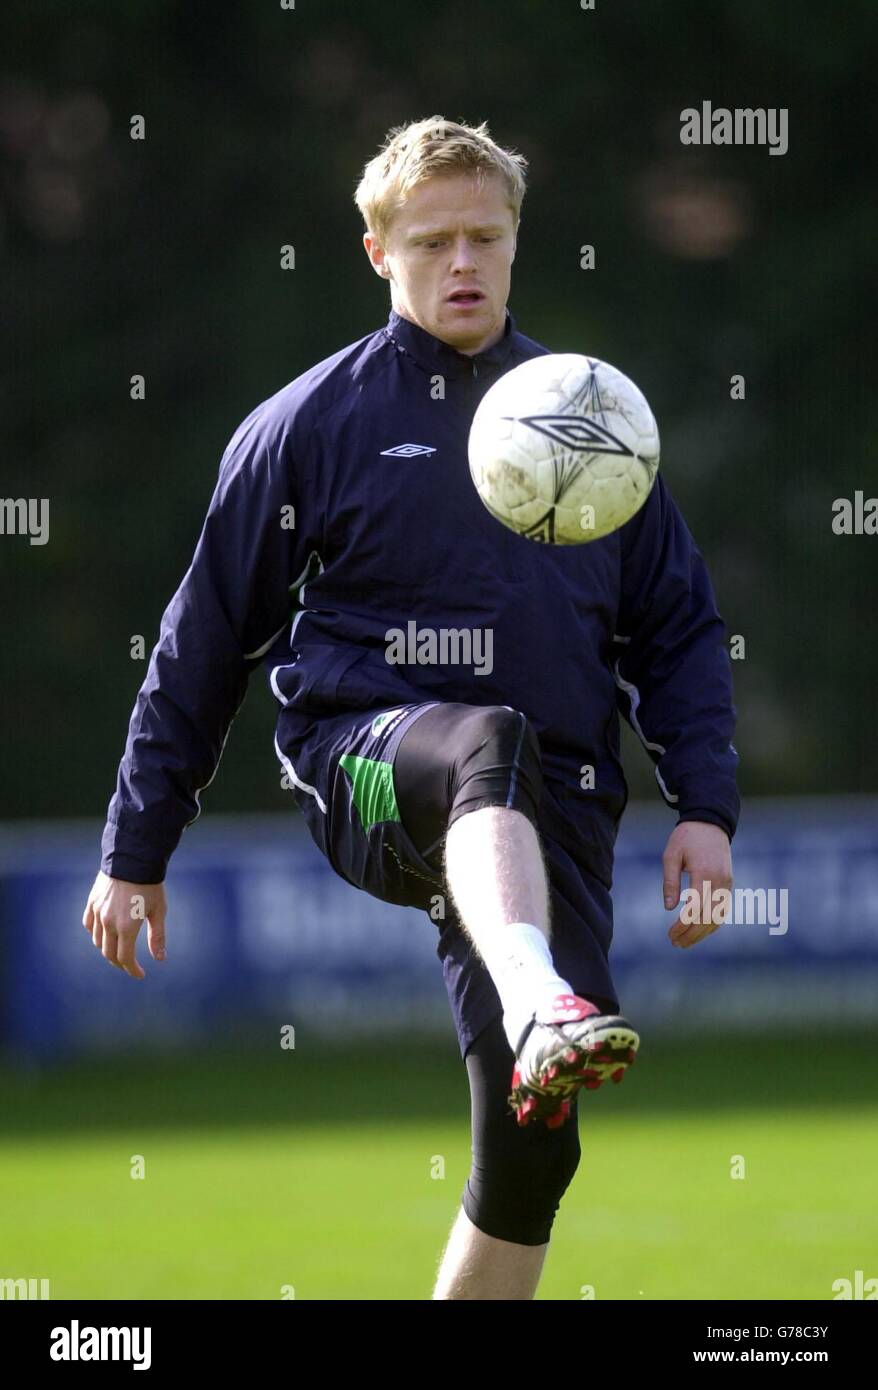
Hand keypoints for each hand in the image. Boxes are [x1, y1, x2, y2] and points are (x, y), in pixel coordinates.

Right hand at [82, 871, 166, 978]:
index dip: (132, 970)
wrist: (133, 858)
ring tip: (119, 950)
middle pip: (109, 954)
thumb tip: (160, 959)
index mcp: (127, 927)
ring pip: (97, 941)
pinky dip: (95, 934)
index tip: (140, 975)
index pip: (125, 958)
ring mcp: (98, 912)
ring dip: (107, 950)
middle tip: (130, 966)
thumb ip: (157, 936)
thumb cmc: (150, 885)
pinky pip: (89, 925)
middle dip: (120, 963)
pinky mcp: (92, 902)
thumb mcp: (158, 911)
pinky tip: (104, 934)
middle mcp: (108, 922)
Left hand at [662, 821, 732, 948]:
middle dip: (692, 934)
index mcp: (704, 874)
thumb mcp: (671, 855)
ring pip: (718, 917)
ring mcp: (727, 884)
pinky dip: (712, 924)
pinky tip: (699, 931)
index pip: (695, 909)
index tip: (671, 934)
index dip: (683, 925)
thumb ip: (670, 882)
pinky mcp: (729, 884)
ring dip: (702, 933)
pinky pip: (723, 910)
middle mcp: (719, 882)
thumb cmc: (687, 838)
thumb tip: (669, 908)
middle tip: (675, 943)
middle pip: (708, 918)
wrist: (711, 823)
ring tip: (685, 942)